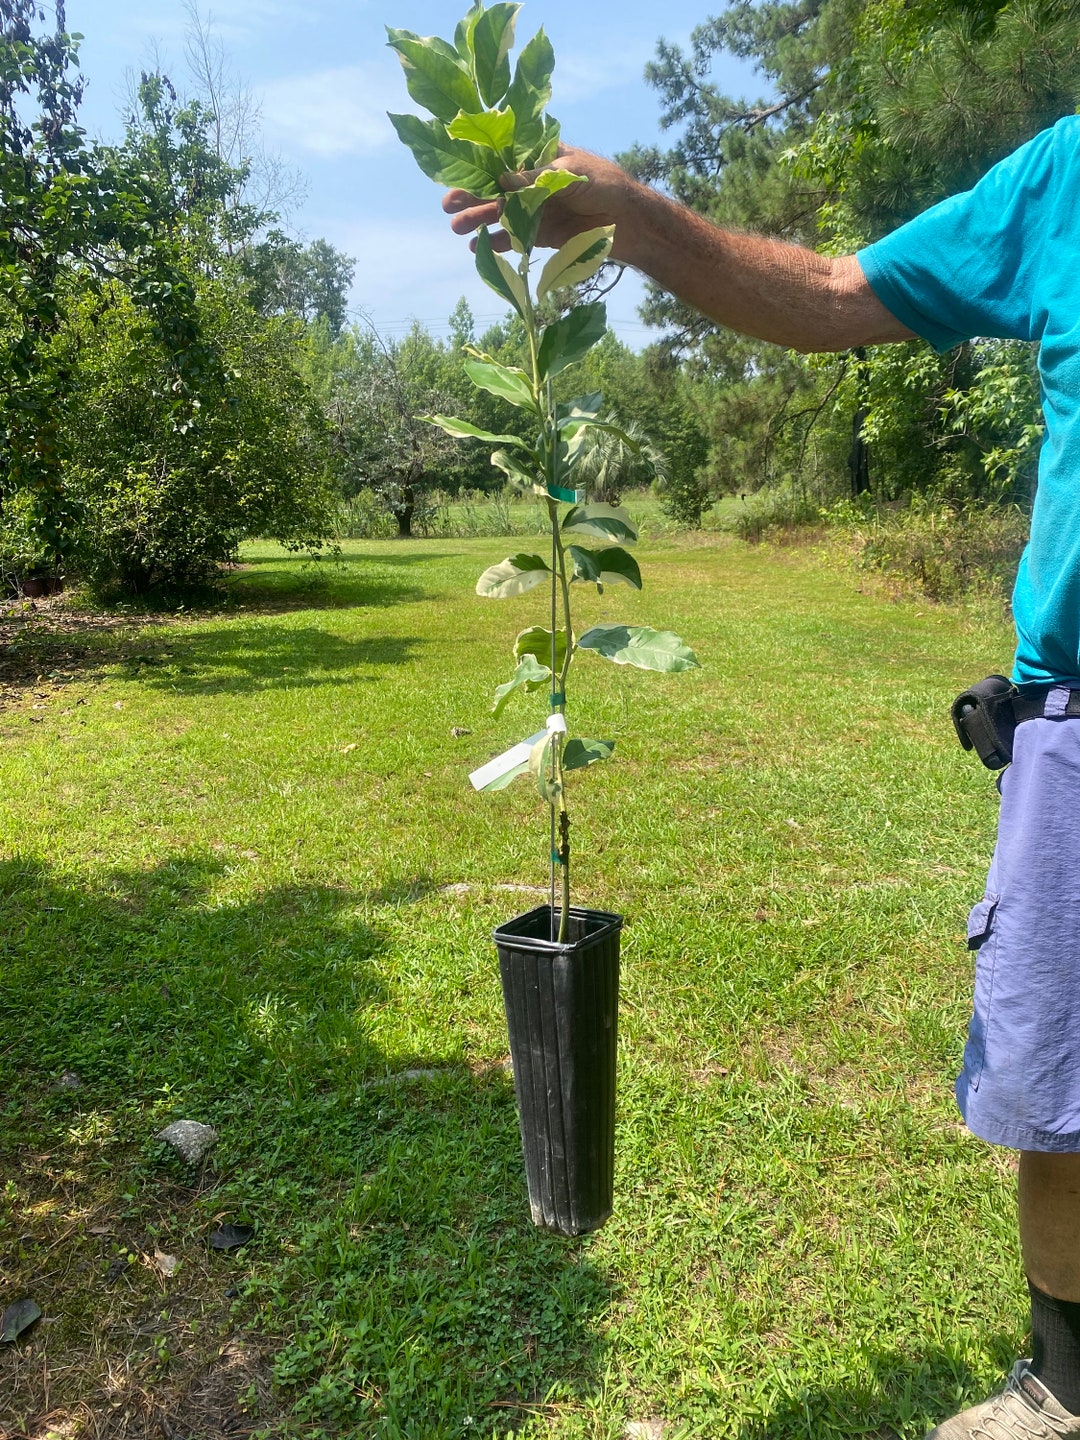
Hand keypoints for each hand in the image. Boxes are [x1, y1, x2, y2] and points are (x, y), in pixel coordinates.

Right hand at [442, 143, 639, 258]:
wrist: (631, 221)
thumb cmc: (604, 184)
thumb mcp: (568, 173)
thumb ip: (534, 179)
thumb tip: (500, 179)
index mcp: (539, 157)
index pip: (503, 159)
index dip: (479, 165)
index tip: (455, 170)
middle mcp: (533, 183)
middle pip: (495, 188)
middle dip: (471, 195)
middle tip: (449, 205)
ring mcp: (536, 209)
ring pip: (501, 214)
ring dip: (478, 220)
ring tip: (458, 228)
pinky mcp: (542, 235)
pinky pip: (515, 239)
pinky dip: (498, 243)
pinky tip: (479, 247)